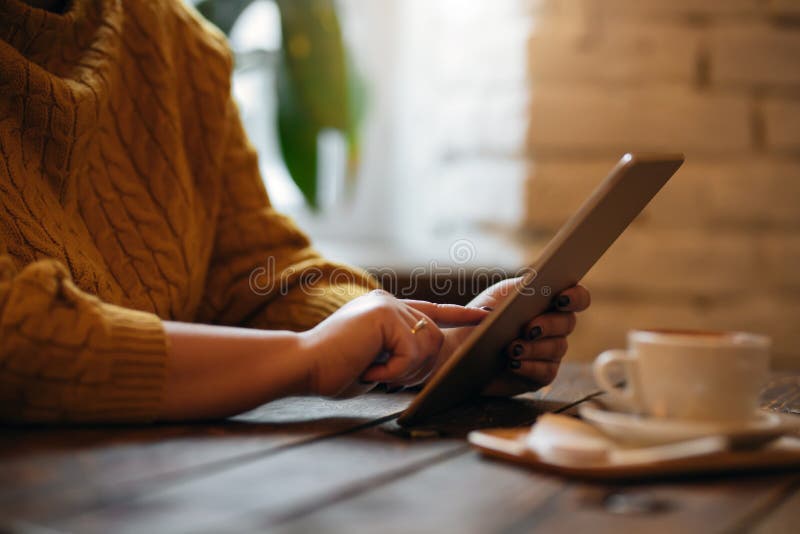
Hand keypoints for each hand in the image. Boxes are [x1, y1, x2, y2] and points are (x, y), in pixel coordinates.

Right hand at [299, 290, 486, 397]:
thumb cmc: (332, 370)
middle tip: (385, 377)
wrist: (303, 365)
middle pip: (436, 338)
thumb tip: (427, 362)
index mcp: (386, 309)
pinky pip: (412, 351)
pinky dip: (394, 370)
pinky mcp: (385, 314)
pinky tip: (369, 368)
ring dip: (404, 370)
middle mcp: (390, 301)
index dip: (460, 315)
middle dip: (419, 368)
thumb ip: (399, 354)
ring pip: (428, 345)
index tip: (484, 316)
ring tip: (374, 371)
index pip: (432, 311)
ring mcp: (388, 304)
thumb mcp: (376, 362)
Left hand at [426, 279, 590, 396]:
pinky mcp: (540, 374)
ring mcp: (549, 352)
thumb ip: (516, 291)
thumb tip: (531, 293)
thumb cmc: (480, 317)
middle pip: (568, 323)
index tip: (562, 298)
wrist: (460, 346)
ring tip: (512, 348)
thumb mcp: (495, 298)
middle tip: (529, 328)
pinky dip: (529, 367)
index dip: (575, 297)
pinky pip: (545, 372)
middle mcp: (554, 326)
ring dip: (535, 348)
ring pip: (557, 348)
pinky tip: (514, 364)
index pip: (576, 297)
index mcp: (547, 302)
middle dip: (549, 325)